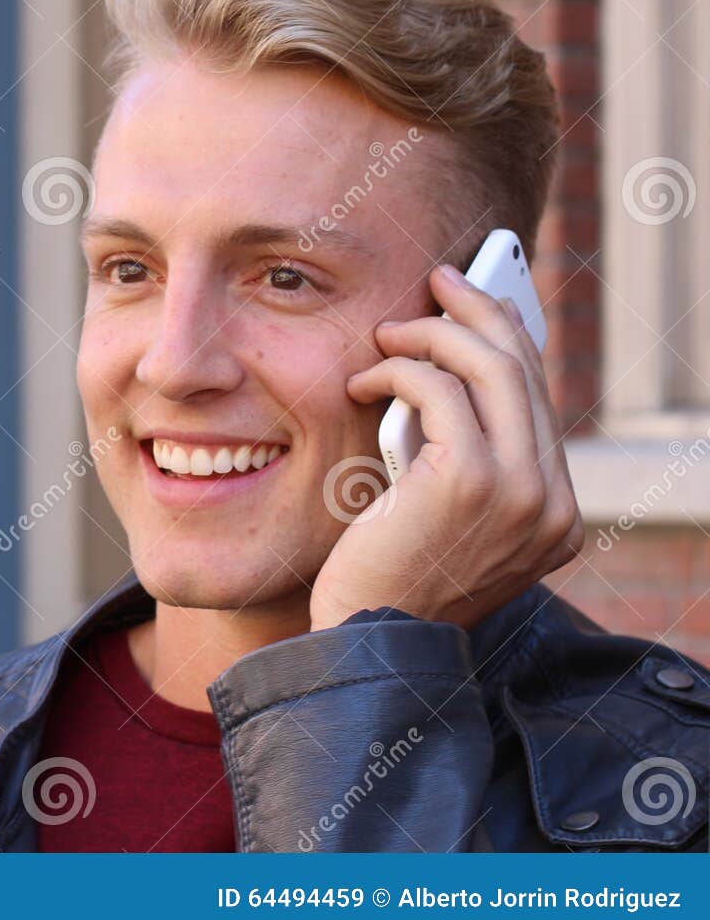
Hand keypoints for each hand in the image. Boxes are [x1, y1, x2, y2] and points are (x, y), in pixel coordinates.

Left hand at [309, 262, 583, 630]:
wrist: (369, 640)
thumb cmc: (389, 577)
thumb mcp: (442, 516)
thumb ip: (464, 461)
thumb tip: (448, 381)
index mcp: (555, 514)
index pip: (538, 403)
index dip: (508, 342)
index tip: (476, 305)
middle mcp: (553, 503)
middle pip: (525, 373)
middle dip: (481, 313)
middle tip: (440, 280)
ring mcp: (522, 492)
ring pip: (490, 369)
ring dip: (433, 334)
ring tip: (388, 332)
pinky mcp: (471, 480)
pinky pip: (437, 391)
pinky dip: (398, 370)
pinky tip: (365, 379)